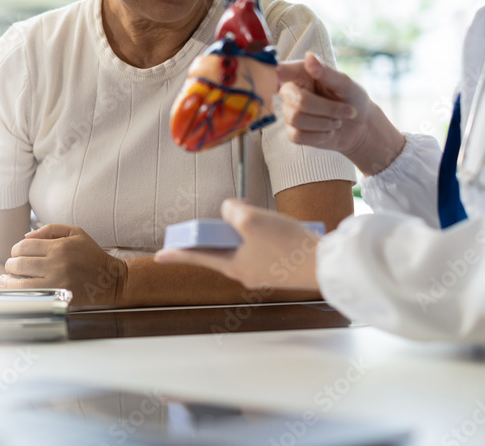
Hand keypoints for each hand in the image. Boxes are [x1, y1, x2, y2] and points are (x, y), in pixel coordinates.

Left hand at [0, 224, 127, 307]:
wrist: (109, 280)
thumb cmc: (91, 255)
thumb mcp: (75, 233)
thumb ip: (49, 230)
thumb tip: (25, 236)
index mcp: (59, 247)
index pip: (24, 247)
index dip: (15, 250)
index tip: (17, 253)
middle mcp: (56, 264)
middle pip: (18, 264)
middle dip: (10, 264)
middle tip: (11, 266)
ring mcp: (57, 282)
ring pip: (20, 282)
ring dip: (8, 280)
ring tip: (7, 278)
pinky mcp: (58, 297)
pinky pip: (30, 295)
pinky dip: (19, 292)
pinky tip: (17, 288)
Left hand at [153, 199, 320, 290]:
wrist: (324, 264)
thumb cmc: (287, 245)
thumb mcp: (250, 219)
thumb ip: (232, 211)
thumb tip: (231, 211)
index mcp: (233, 266)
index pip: (197, 257)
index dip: (177, 253)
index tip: (160, 255)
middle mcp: (245, 272)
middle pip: (223, 247)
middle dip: (225, 229)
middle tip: (232, 215)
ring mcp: (263, 271)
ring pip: (244, 244)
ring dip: (248, 228)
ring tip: (264, 217)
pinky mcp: (280, 267)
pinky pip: (263, 246)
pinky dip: (265, 232)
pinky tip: (279, 225)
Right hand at [278, 52, 403, 174]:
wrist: (360, 126)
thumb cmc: (353, 98)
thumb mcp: (345, 83)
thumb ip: (326, 72)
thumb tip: (309, 56)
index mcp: (301, 73)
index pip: (280, 70)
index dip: (272, 72)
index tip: (273, 73)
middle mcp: (291, 91)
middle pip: (297, 101)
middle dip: (326, 109)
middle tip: (346, 111)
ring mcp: (289, 112)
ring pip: (297, 119)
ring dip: (325, 123)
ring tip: (338, 121)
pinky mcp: (293, 132)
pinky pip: (297, 135)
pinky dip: (318, 135)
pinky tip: (328, 131)